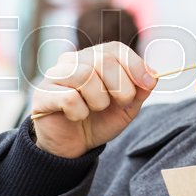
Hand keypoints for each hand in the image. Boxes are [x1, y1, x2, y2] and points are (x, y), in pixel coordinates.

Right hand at [30, 42, 156, 157]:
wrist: (73, 146)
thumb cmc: (99, 121)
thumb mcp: (127, 107)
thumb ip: (140, 90)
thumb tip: (154, 75)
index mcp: (93, 58)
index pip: (115, 48)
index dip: (134, 64)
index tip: (148, 84)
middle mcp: (72, 61)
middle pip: (103, 60)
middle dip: (121, 87)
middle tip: (121, 104)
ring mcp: (55, 75)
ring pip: (85, 76)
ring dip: (99, 100)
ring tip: (95, 110)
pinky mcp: (42, 95)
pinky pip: (69, 98)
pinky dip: (80, 112)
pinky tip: (76, 117)